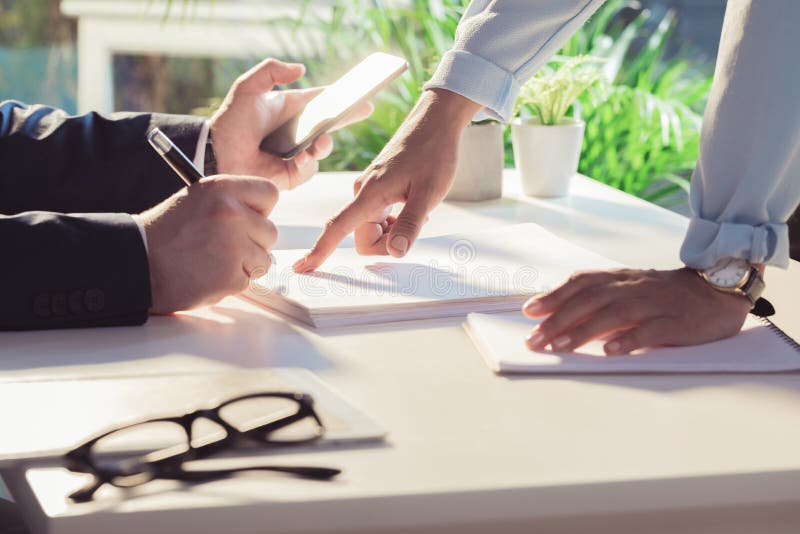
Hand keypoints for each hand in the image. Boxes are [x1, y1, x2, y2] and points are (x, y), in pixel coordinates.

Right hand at [138, 175, 278, 313]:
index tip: (249, 218)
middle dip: (253, 241)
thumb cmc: (165, 234)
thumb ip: (231, 202)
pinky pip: (248, 280)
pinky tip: (208, 274)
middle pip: (270, 231)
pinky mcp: (231, 277)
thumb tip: (262, 214)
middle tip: (225, 245)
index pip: (269, 193)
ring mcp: (233, 247)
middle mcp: (231, 214)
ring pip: (264, 259)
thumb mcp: (197, 200)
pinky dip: (232, 282)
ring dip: (244, 264)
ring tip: (213, 260)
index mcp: (222, 189)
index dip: (259, 209)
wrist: (138, 265)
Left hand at [209, 58, 372, 189]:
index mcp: (292, 109)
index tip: (360, 93)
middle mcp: (298, 132)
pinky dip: (307, 164)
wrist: (216, 152)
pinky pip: (308, 170)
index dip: (342, 97)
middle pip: (330, 124)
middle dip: (349, 116)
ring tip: (320, 142)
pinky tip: (300, 157)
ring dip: (325, 145)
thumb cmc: (231, 120)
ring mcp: (296, 154)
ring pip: (323, 149)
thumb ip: (271, 71)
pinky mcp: (291, 175)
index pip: (322, 101)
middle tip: (364, 108)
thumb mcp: (248, 87)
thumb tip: (302, 69)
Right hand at [294, 88, 482, 272]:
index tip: (303, 268)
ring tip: (417, 208)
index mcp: (369, 194)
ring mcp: (368, 190)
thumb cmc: (434, 153)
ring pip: (372, 228)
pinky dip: (394, 219)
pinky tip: (412, 203)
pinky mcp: (375, 188)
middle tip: (416, 223)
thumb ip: (410, 224)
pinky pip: (378, 217)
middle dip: (387, 241)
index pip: (337, 227)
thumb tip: (396, 252)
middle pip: (362, 237)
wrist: (436, 123)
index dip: (320, 251)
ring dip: (393, 229)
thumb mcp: (429, 193)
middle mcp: (362, 193)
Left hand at [522, 268, 751, 354]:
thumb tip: (560, 319)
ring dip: (584, 331)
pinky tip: (610, 352)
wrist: (718, 290)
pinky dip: (629, 340)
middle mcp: (635, 287)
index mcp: (621, 279)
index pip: (581, 282)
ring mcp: (656, 303)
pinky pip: (651, 330)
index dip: (554, 295)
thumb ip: (600, 302)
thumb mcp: (631, 290)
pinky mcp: (678, 322)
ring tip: (560, 346)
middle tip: (535, 339)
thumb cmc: (666, 295)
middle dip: (559, 319)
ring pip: (615, 314)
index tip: (529, 311)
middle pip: (591, 299)